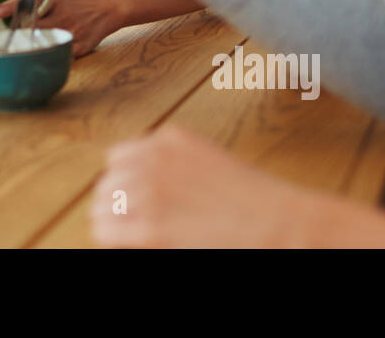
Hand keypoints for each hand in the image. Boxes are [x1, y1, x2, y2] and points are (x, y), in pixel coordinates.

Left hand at [0, 0, 118, 56]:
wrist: (105, 9)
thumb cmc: (75, 7)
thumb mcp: (57, 1)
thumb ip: (37, 9)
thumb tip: (4, 16)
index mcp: (55, 3)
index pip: (32, 1)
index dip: (14, 5)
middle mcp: (62, 16)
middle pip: (35, 26)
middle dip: (18, 34)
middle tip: (2, 42)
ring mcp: (72, 32)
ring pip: (47, 43)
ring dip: (31, 50)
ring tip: (15, 56)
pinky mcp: (80, 47)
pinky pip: (62, 56)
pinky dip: (50, 60)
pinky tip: (38, 65)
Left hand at [89, 126, 384, 247]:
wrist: (283, 224)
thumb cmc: (256, 202)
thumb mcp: (209, 164)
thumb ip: (172, 166)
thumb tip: (136, 187)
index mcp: (170, 139)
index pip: (117, 158)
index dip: (124, 183)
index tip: (134, 201)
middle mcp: (154, 158)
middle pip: (106, 183)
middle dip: (116, 204)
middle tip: (134, 224)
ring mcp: (150, 190)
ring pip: (101, 208)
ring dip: (113, 221)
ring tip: (135, 236)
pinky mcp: (151, 226)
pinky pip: (106, 232)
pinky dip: (115, 239)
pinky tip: (136, 243)